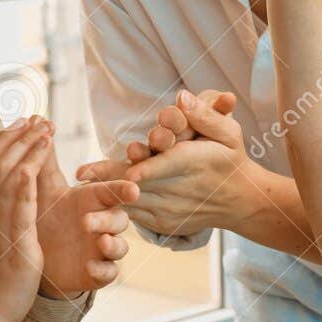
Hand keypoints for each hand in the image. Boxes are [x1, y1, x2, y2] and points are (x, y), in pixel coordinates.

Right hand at [0, 117, 50, 321]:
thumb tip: (0, 191)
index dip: (7, 139)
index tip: (25, 120)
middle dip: (19, 137)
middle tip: (40, 116)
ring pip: (7, 180)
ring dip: (27, 152)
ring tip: (45, 130)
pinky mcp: (12, 246)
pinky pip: (17, 211)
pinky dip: (23, 186)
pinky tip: (32, 167)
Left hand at [35, 142, 139, 297]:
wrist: (35, 256)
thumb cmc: (44, 217)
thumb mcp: (42, 187)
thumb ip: (43, 157)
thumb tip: (39, 119)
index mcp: (92, 202)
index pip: (114, 192)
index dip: (124, 189)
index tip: (133, 189)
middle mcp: (102, 224)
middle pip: (121, 219)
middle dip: (110, 218)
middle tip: (89, 220)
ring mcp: (101, 249)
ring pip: (120, 247)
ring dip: (113, 244)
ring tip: (102, 243)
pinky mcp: (97, 272)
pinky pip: (109, 273)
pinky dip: (103, 270)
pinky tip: (92, 267)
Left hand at [77, 93, 258, 238]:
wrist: (240, 200)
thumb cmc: (231, 159)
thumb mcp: (229, 133)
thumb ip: (205, 116)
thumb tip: (183, 97)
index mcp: (193, 163)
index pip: (165, 166)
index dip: (143, 169)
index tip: (124, 171)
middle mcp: (179, 190)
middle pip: (140, 185)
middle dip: (110, 180)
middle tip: (82, 174)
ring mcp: (170, 212)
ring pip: (133, 203)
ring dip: (108, 196)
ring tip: (82, 186)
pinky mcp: (163, 224)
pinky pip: (135, 215)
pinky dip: (117, 208)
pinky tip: (96, 199)